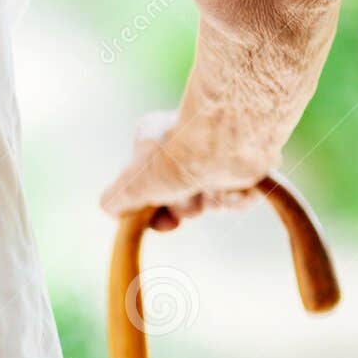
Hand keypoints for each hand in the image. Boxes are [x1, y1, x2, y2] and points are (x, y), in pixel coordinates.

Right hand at [100, 110, 268, 230]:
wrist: (230, 148)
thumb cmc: (177, 160)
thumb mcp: (132, 185)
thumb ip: (115, 200)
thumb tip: (112, 210)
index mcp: (152, 137)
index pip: (143, 181)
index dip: (146, 206)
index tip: (150, 219)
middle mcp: (184, 143)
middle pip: (176, 194)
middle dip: (182, 206)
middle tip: (185, 201)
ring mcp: (215, 153)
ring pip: (206, 198)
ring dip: (207, 203)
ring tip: (211, 189)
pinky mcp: (244, 163)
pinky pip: (234, 196)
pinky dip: (232, 200)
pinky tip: (231, 190)